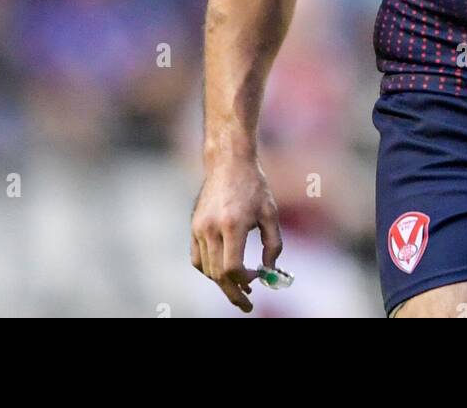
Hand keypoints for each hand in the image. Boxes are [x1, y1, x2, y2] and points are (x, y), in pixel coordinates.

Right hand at [191, 158, 282, 311]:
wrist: (228, 163)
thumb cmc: (254, 186)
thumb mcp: (270, 213)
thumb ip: (273, 244)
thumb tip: (268, 271)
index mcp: (232, 224)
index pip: (232, 267)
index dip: (245, 281)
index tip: (257, 282)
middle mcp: (211, 228)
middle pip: (218, 274)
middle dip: (233, 292)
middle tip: (247, 303)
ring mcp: (199, 228)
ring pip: (207, 269)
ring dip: (222, 283)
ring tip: (238, 289)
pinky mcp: (193, 227)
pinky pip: (197, 259)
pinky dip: (209, 270)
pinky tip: (223, 272)